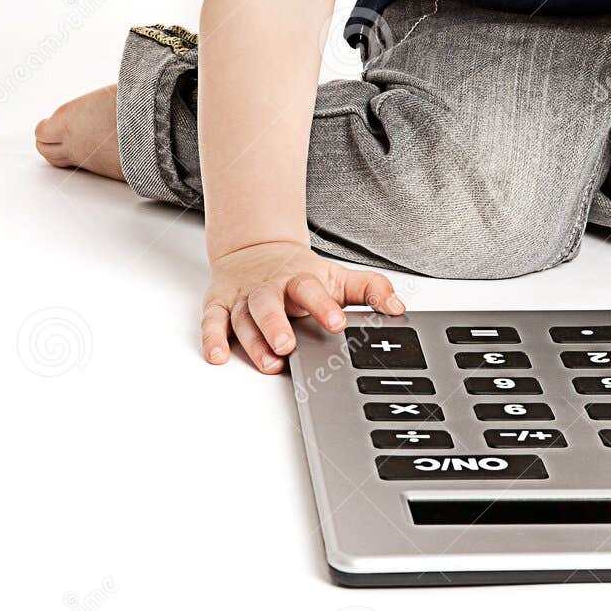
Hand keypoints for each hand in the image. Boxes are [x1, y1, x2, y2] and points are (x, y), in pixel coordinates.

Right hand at [201, 240, 404, 373]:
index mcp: (300, 279)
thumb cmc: (301, 274)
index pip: (311, 289)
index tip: (337, 322)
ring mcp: (243, 297)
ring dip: (253, 340)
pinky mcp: (220, 304)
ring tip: (268, 361)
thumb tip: (397, 308)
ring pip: (244, 318)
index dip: (323, 305)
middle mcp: (269, 288)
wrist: (257, 249)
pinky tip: (218, 355)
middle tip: (288, 345)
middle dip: (277, 324)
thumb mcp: (338, 277)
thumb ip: (370, 290)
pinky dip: (212, 337)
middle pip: (269, 304)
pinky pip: (212, 320)